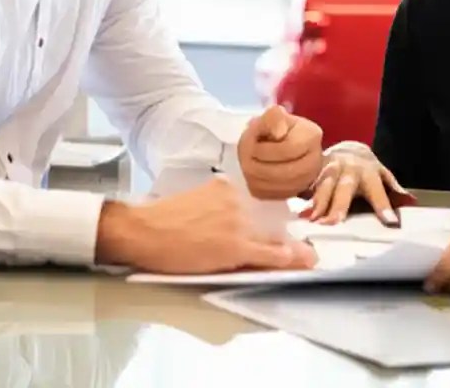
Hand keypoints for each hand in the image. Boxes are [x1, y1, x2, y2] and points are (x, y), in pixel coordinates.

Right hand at [95, 176, 316, 273]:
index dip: (274, 218)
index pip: (260, 202)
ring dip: (293, 249)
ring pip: (273, 237)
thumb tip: (236, 220)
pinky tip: (294, 260)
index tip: (284, 224)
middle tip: (300, 245)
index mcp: (226, 188)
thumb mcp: (196, 202)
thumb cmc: (161, 219)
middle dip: (285, 234)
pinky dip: (283, 258)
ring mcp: (237, 223)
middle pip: (271, 220)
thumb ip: (219, 206)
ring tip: (307, 256)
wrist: (142, 230)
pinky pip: (266, 253)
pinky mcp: (234, 246)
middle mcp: (237, 201)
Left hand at [237, 105, 324, 199]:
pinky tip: (254, 175)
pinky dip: (259, 185)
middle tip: (246, 156)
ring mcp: (308, 179)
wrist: (275, 143)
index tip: (253, 142)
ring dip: (257, 176)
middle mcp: (316, 160)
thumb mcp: (271, 116)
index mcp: (312, 136)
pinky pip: (274, 195)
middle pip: (286, 172)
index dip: (267, 148)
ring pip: (280, 186)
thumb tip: (279, 134)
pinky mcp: (295, 193)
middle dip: (260, 164)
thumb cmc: (272, 127)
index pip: (290, 149)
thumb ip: (273, 118)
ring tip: (248, 164)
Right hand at [304, 141, 408, 226]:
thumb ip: (393, 188)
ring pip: (322, 185)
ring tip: (311, 219)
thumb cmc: (366, 168)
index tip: (390, 221)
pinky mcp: (314, 169)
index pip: (378, 191)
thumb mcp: (382, 174)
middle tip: (333, 223)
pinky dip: (303, 197)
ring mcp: (329, 168)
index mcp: (369, 172)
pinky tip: (299, 212)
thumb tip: (409, 200)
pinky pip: (307, 183)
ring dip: (316, 203)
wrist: (346, 147)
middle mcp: (348, 169)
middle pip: (343, 188)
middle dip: (338, 205)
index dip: (383, 206)